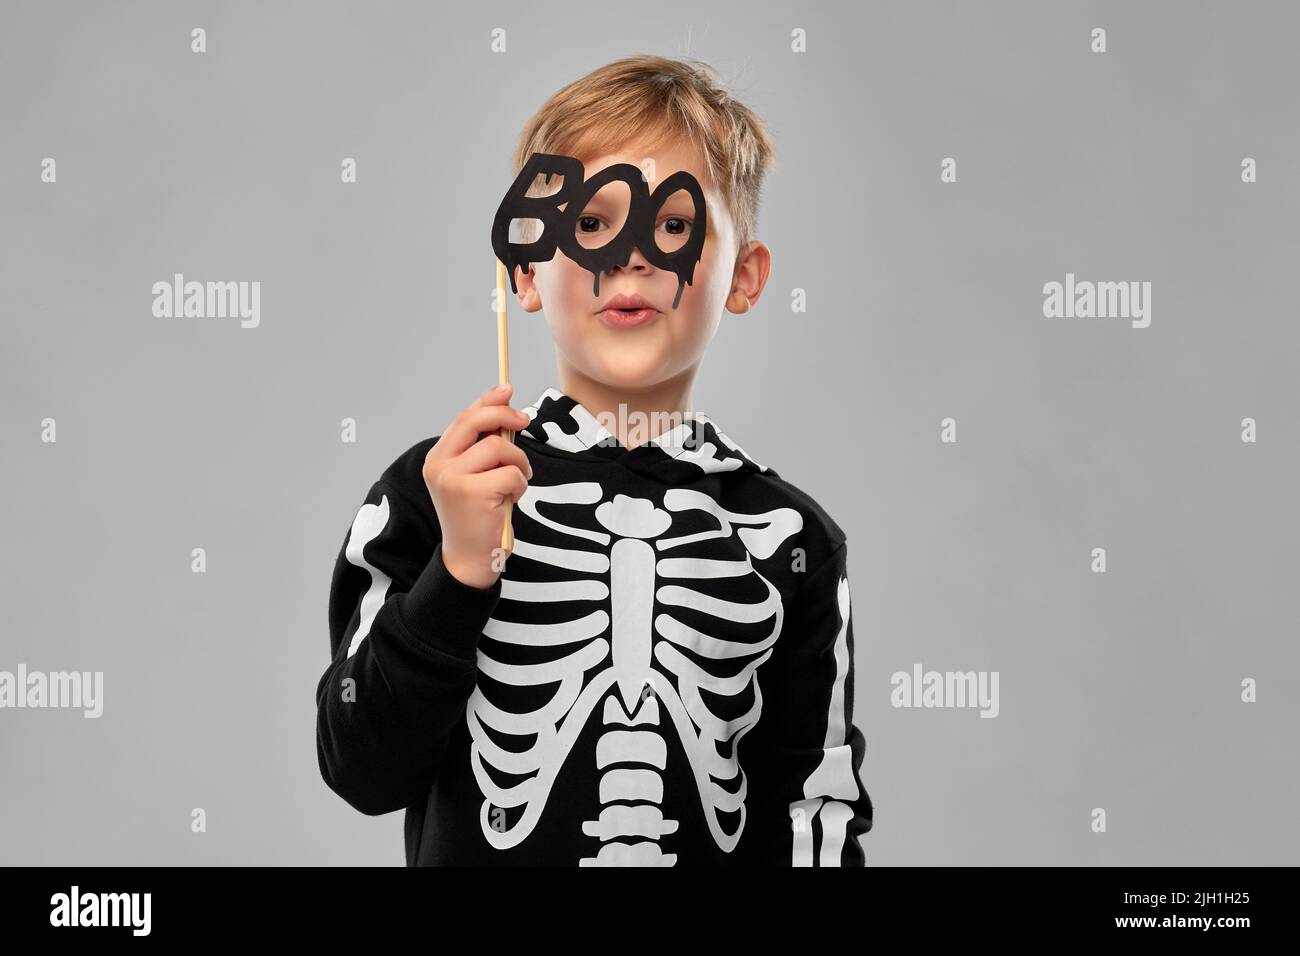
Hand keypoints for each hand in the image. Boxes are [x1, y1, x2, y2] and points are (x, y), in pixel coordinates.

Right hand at [422, 383, 531, 588]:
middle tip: (524, 421)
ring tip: (516, 482)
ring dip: (518, 463)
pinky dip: (520, 484)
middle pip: (475, 422)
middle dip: (505, 416)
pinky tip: (511, 499)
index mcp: (437, 459)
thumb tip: (507, 414)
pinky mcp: (473, 493)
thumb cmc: (477, 516)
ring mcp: (453, 479)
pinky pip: (511, 473)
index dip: (486, 401)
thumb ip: (482, 449)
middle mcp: (439, 466)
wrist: (469, 558)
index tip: (506, 389)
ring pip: (499, 448)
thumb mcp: (474, 477)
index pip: (463, 419)